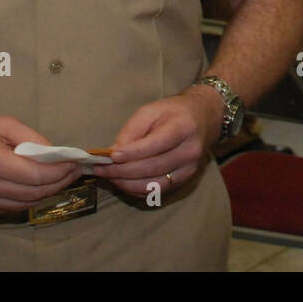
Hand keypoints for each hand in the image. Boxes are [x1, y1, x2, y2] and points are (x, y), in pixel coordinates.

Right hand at [0, 112, 82, 213]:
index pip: (37, 175)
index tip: (76, 163)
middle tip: (75, 170)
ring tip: (63, 177)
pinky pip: (14, 207)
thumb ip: (32, 138)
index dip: (60, 171)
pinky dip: (31, 197)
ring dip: (48, 192)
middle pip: (35, 192)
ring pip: (27, 204)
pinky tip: (40, 184)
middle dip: (60, 182)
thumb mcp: (4, 123)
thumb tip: (56, 153)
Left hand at [92, 86, 222, 197]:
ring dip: (126, 183)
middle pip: (152, 167)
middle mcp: (190, 151)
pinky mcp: (185, 180)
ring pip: (153, 184)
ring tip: (108, 176)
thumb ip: (132, 129)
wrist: (202, 119)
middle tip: (100, 169)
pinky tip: (122, 181)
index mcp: (183, 127)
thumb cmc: (173, 112)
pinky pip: (156, 191)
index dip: (132, 153)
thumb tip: (114, 153)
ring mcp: (189, 168)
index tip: (110, 157)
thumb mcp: (151, 110)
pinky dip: (136, 189)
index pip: (155, 144)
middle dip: (122, 171)